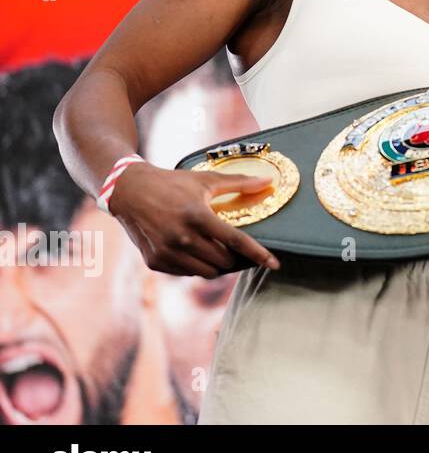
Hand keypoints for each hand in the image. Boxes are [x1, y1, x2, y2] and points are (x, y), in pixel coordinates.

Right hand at [107, 163, 280, 278]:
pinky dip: (198, 266)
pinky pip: (187, 273)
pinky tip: (198, 251)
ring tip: (221, 251)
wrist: (129, 191)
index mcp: (197, 216)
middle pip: (224, 262)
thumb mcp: (206, 180)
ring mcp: (166, 252)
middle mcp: (181, 238)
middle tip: (239, 250)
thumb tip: (269, 181)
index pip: (235, 241)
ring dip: (219, 265)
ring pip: (207, 272)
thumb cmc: (173, 183)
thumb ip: (240, 183)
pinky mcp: (155, 261)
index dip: (258, 254)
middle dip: (236, 258)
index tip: (275, 264)